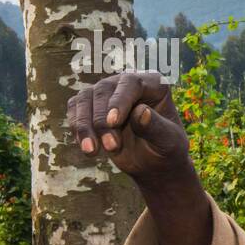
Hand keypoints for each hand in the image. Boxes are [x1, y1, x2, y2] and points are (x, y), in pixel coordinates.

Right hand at [66, 71, 191, 181]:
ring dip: (85, 125)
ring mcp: (107, 92)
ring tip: (92, 151)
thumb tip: (140, 111)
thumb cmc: (166, 148)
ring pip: (85, 98)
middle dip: (102, 120)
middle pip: (104, 90)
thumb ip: (156, 127)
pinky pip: (75, 109)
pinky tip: (87, 148)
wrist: (154, 162)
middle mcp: (128, 82)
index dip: (120, 100)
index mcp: (154, 84)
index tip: (113, 122)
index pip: (131, 83)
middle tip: (111, 147)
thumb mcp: (168, 142)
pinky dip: (77, 128)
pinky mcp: (91, 105)